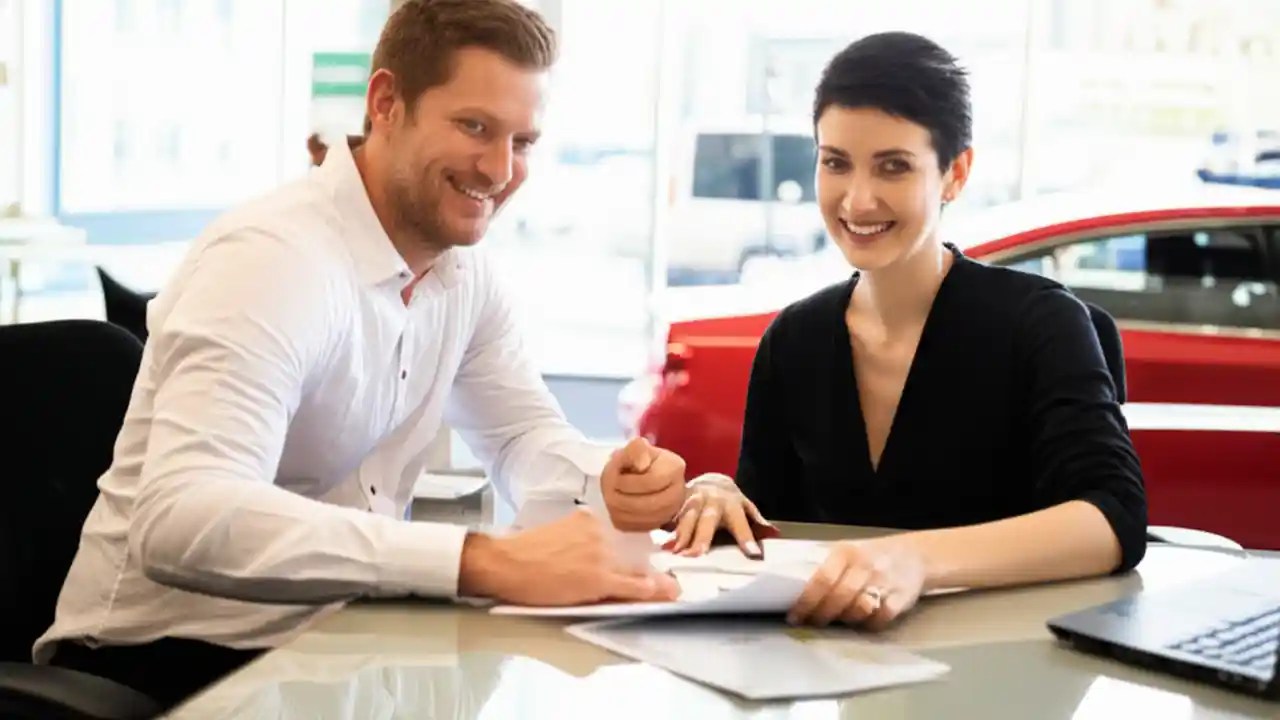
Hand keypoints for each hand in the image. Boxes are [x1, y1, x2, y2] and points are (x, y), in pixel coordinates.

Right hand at [458, 508, 679, 605]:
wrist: (505, 562)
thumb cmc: (524, 551)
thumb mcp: (559, 534)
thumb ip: (582, 538)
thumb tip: (599, 552)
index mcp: (589, 520)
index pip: (623, 534)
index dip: (637, 550)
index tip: (647, 556)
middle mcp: (600, 533)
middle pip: (634, 552)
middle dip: (648, 566)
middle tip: (663, 577)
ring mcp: (600, 555)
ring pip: (636, 569)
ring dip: (656, 581)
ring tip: (670, 588)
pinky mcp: (597, 578)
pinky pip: (629, 585)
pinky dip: (646, 590)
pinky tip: (657, 592)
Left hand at [600, 437, 687, 531]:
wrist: (638, 475)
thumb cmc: (635, 459)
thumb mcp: (634, 448)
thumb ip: (636, 450)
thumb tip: (642, 466)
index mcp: (675, 468)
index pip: (653, 481)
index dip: (630, 480)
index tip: (616, 474)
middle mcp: (679, 492)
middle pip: (649, 504)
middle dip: (623, 496)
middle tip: (609, 488)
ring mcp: (671, 511)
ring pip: (643, 518)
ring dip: (620, 508)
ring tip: (611, 496)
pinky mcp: (658, 525)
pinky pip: (637, 527)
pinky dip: (622, 517)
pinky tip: (617, 507)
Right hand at [667, 473, 771, 558]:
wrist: (709, 479)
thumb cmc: (729, 500)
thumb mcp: (745, 506)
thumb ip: (756, 520)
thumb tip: (772, 532)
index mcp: (732, 504)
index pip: (741, 523)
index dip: (746, 538)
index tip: (753, 553)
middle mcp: (711, 501)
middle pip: (706, 520)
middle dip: (701, 537)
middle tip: (696, 555)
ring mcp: (692, 500)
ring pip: (685, 517)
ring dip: (679, 535)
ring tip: (674, 551)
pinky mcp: (677, 501)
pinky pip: (670, 515)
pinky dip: (666, 529)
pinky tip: (662, 544)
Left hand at [787, 539, 925, 628]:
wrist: (914, 555)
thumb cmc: (870, 556)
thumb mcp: (846, 551)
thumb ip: (825, 568)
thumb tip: (793, 591)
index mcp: (846, 552)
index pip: (822, 579)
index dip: (806, 601)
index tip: (794, 616)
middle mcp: (865, 565)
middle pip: (839, 597)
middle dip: (821, 615)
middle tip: (812, 623)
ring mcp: (885, 581)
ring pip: (859, 609)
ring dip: (845, 619)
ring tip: (839, 619)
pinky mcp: (902, 597)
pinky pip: (881, 618)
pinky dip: (869, 624)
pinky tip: (862, 622)